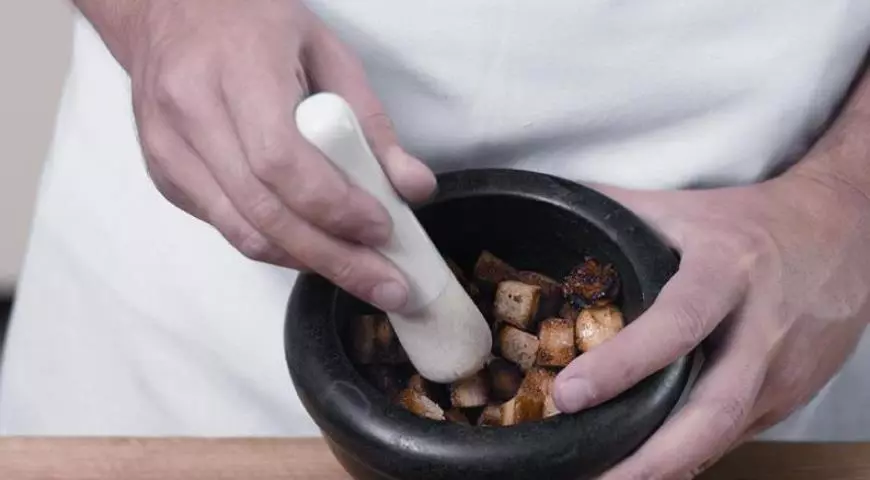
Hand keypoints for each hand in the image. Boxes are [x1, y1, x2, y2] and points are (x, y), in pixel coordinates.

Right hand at [125, 0, 435, 310]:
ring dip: (307, 262)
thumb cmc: (253, 21)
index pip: (281, 161)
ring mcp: (167, 148)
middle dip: (334, 258)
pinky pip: (225, 226)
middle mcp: (190, 112)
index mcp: (236, 70)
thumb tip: (412, 188)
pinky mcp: (164, 173)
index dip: (335, 206)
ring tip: (360, 274)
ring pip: (242, 231)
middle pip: (264, 212)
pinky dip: (275, 244)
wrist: (167, 10)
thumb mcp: (327, 52)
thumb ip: (371, 122)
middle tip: (387, 286)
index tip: (382, 228)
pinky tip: (313, 247)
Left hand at [552, 172, 869, 478]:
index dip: (625, 364)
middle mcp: (759, 332)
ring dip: (663, 471)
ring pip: (721, 438)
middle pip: (712, 412)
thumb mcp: (685, 209)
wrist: (847, 234)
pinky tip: (645, 470)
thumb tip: (552, 204)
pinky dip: (687, 458)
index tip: (571, 395)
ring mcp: (779, 374)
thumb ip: (617, 210)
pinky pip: (730, 437)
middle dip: (651, 460)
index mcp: (727, 273)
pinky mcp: (786, 400)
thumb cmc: (753, 221)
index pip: (678, 324)